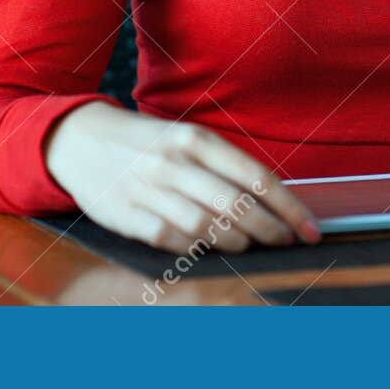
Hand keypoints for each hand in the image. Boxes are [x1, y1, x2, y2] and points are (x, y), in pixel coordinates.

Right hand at [44, 101, 321, 254]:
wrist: (80, 141)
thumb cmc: (145, 143)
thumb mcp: (186, 138)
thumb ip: (223, 165)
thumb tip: (271, 198)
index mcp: (195, 140)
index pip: (255, 177)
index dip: (288, 207)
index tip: (309, 228)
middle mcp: (175, 164)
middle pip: (236, 206)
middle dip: (270, 229)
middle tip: (286, 241)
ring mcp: (150, 191)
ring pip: (208, 227)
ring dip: (237, 242)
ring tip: (249, 245)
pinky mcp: (128, 216)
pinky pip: (173, 241)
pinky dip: (198, 249)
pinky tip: (209, 249)